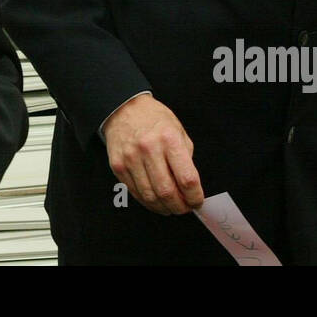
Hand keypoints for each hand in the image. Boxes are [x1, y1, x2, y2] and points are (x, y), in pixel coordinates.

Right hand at [102, 94, 203, 214]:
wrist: (124, 108)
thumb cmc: (154, 119)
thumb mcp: (178, 131)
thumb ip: (185, 158)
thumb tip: (190, 187)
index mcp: (169, 139)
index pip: (186, 178)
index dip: (195, 197)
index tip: (197, 201)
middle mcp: (149, 149)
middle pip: (167, 192)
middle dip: (180, 207)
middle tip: (185, 208)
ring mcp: (131, 159)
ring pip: (150, 197)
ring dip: (164, 208)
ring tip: (171, 207)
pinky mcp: (118, 166)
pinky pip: (135, 193)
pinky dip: (148, 202)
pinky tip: (156, 200)